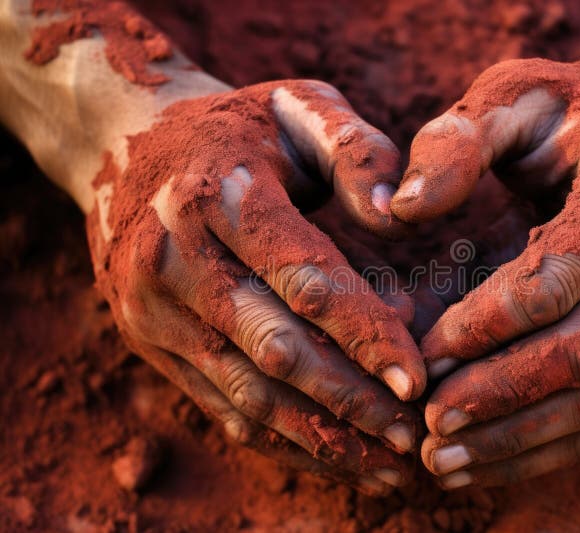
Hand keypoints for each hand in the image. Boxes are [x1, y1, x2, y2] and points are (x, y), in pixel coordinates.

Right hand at [86, 80, 425, 494]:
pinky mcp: (148, 339)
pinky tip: (332, 456)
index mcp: (219, 196)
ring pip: (245, 392)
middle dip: (350, 400)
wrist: (123, 142)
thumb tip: (400, 214)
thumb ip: (355, 150)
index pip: (302, 276)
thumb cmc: (236, 128)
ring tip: (387, 464)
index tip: (417, 378)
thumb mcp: (298, 106)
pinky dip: (280, 437)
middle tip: (415, 436)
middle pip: (274, 348)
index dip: (363, 331)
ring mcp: (153, 307)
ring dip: (320, 436)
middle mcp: (174, 258)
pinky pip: (218, 403)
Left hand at [390, 59, 579, 487]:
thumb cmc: (571, 120)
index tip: (425, 351)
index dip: (489, 319)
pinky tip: (482, 461)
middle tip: (426, 422)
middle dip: (498, 394)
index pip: (563, 272)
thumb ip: (456, 142)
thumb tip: (399, 209)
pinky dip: (542, 447)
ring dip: (515, 438)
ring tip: (440, 461)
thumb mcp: (514, 98)